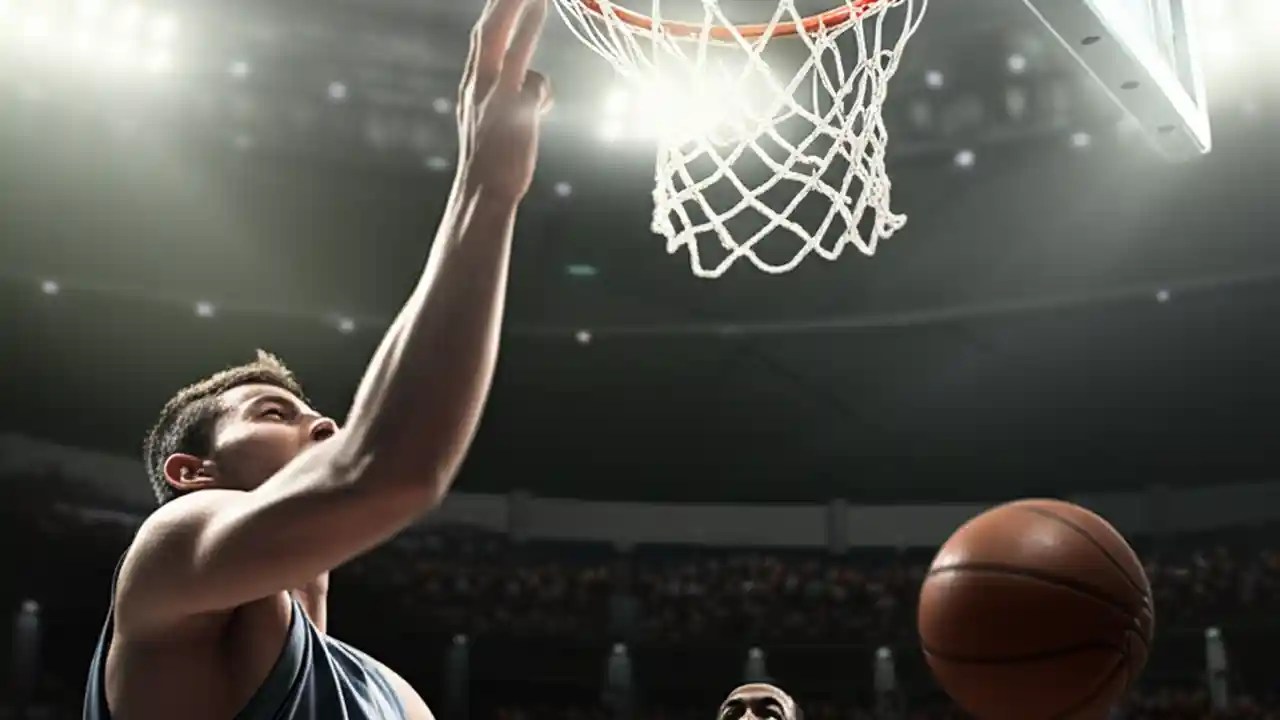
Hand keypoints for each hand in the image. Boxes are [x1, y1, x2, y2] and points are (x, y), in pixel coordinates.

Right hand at [455, 0, 552, 201]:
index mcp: (473, 85)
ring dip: (523, 18)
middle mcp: (478, 85)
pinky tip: (541, 111)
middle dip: (504, 2)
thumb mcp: (499, 120)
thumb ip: (517, 96)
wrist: (482, 193)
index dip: (497, 12)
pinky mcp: (512, 112)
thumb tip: (537, 89)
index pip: (485, 38)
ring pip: (507, 46)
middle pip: (490, 31)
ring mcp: (494, 97)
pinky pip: (533, 82)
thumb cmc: (493, 160)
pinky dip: (542, 87)